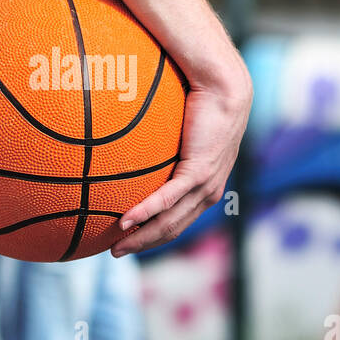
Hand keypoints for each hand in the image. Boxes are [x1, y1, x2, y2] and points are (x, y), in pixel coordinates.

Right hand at [111, 67, 251, 256]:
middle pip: (172, 229)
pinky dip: (145, 212)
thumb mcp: (179, 131)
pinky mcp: (199, 171)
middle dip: (143, 244)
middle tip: (116, 252)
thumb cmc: (201, 102)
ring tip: (116, 247)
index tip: (129, 241)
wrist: (223, 87)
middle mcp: (208, 192)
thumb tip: (132, 139)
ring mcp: (205, 184)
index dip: (154, 236)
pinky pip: (168, 198)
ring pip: (170, 221)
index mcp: (206, 187)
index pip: (179, 222)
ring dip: (141, 237)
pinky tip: (125, 221)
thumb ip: (161, 144)